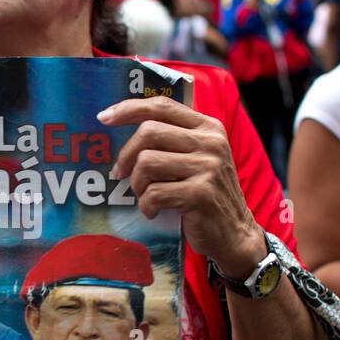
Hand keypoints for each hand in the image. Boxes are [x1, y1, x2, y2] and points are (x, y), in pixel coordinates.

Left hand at [103, 97, 266, 276]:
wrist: (234, 233)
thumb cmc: (206, 194)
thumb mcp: (199, 158)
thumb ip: (173, 140)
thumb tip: (123, 127)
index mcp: (208, 127)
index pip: (162, 106)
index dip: (129, 109)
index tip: (104, 118)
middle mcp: (210, 142)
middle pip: (149, 132)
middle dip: (127, 156)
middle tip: (121, 174)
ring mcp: (208, 167)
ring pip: (147, 162)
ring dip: (137, 184)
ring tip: (144, 196)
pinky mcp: (200, 194)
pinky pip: (154, 193)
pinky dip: (146, 205)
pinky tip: (153, 212)